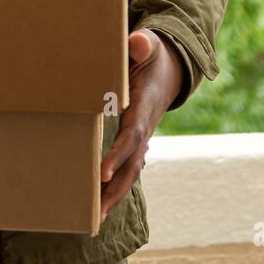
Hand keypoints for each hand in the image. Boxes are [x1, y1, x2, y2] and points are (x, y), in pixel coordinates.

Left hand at [99, 30, 183, 223]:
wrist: (170, 69)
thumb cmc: (152, 56)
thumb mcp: (150, 46)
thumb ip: (143, 45)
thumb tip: (137, 43)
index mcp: (145, 106)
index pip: (131, 135)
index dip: (118, 154)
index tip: (101, 172)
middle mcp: (145, 128)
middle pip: (131, 164)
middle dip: (114, 188)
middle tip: (95, 212)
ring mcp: (142, 138)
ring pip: (129, 172)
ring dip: (113, 195)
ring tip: (93, 219)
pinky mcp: (136, 142)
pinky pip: (126, 168)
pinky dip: (114, 186)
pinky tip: (98, 203)